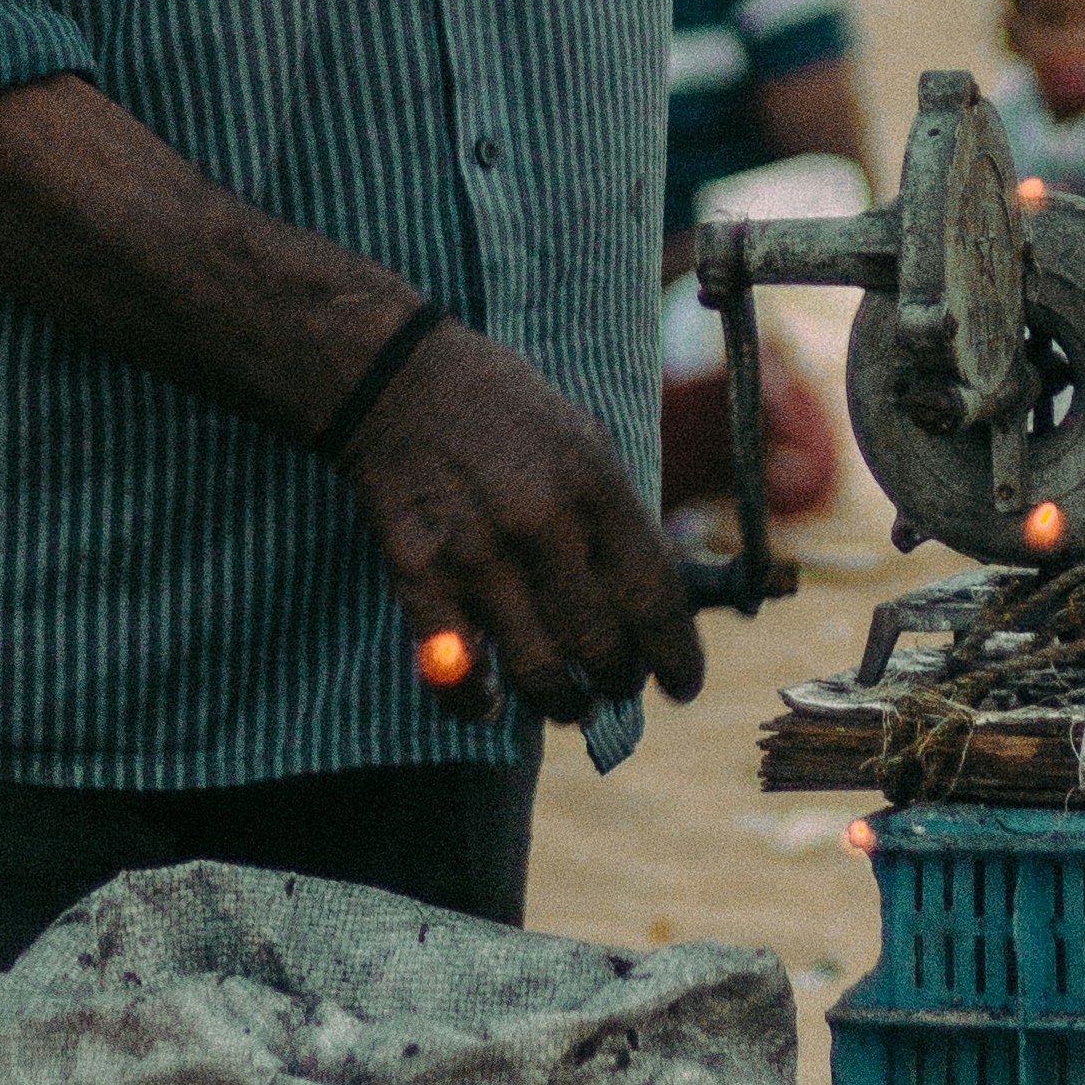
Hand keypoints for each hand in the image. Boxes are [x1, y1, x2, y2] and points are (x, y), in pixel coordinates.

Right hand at [338, 319, 705, 723]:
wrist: (401, 381)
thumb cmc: (507, 414)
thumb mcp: (587, 445)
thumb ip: (620, 522)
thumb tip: (656, 606)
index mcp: (594, 486)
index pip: (654, 598)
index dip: (676, 656)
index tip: (683, 684)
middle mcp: (541, 524)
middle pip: (601, 647)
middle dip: (618, 680)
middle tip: (617, 682)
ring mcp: (476, 554)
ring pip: (537, 672)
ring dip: (562, 703)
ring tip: (568, 702)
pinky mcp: (418, 575)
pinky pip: (454, 673)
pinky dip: (477, 702)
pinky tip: (491, 700)